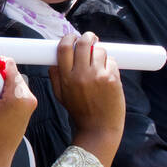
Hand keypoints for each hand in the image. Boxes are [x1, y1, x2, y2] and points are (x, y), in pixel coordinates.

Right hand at [49, 31, 124, 157]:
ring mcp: (98, 76)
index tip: (72, 37)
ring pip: (99, 50)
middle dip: (87, 37)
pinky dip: (110, 63)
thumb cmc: (80, 112)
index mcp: (66, 78)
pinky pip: (111, 61)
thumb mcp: (61, 96)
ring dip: (99, 51)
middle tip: (90, 39)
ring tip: (99, 60)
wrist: (99, 129)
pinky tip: (107, 73)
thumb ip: (56, 78)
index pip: (64, 48)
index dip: (68, 38)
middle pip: (83, 44)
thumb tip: (54, 62)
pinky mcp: (112, 79)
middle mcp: (81, 75)